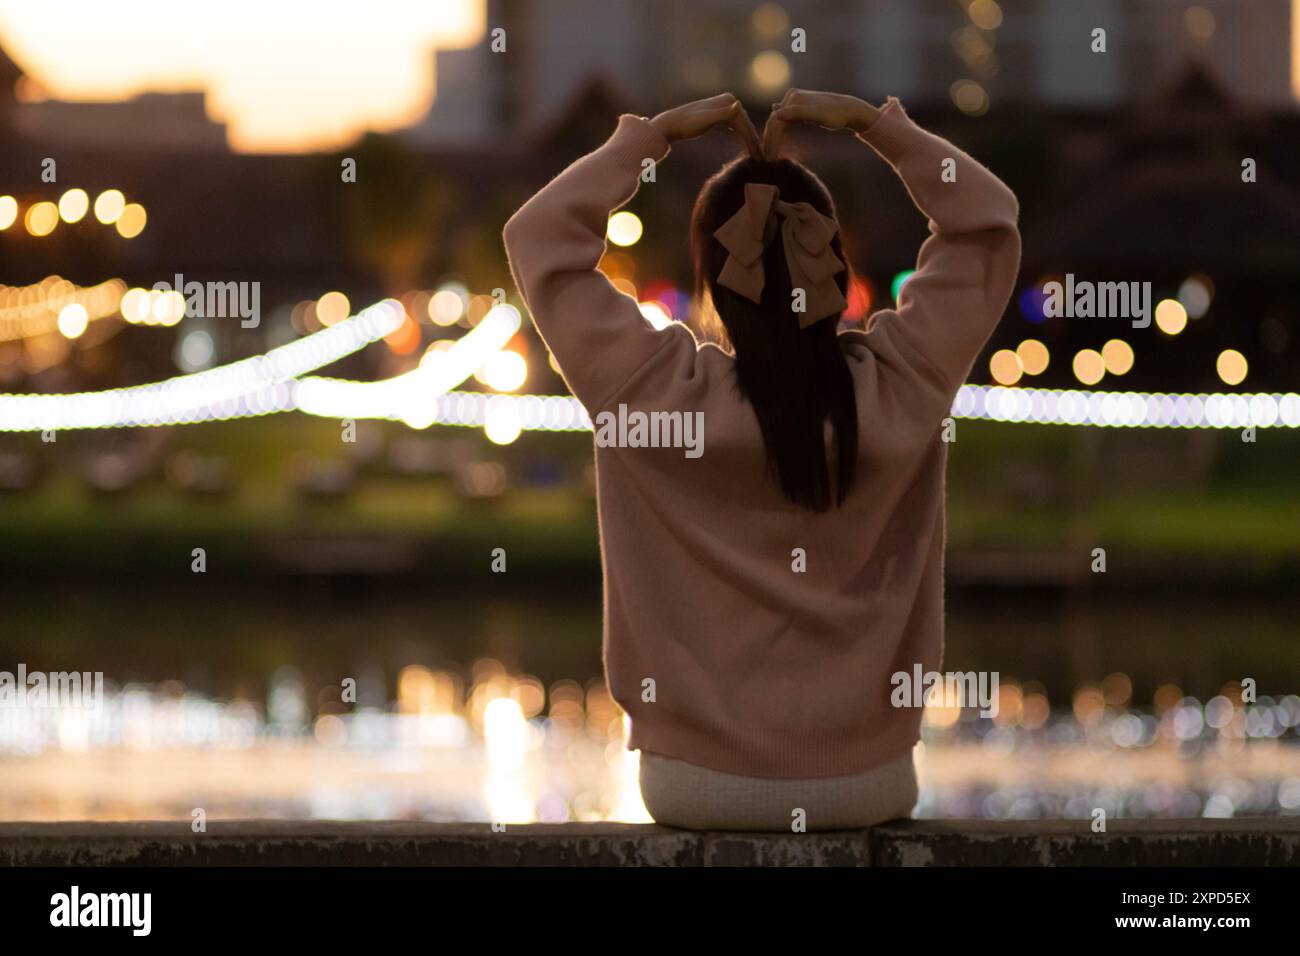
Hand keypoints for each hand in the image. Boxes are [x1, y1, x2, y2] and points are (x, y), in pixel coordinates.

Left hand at [650, 93, 761, 157]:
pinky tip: (746, 149)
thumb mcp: (704, 120)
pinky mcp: (718, 116)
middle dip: (753, 142)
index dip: (753, 140)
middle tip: (762, 161)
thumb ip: (722, 113)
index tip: (760, 157)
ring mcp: (723, 108)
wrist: (670, 124)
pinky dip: (740, 138)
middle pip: (745, 124)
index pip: (745, 122)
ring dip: (748, 141)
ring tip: (756, 157)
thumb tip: (738, 105)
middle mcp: (728, 100)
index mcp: (728, 100)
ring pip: (740, 127)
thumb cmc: (686, 124)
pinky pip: (734, 128)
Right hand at [762, 89, 881, 157]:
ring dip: (776, 138)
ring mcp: (795, 101)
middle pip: (776, 120)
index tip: (770, 157)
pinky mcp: (800, 107)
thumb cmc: (835, 115)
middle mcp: (792, 96)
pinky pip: (787, 122)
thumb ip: (797, 113)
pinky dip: (784, 134)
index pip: (775, 119)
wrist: (849, 110)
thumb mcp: (816, 115)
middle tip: (770, 159)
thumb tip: (775, 114)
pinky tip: (782, 146)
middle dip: (772, 140)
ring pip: (780, 122)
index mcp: (793, 96)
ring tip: (773, 156)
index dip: (771, 139)